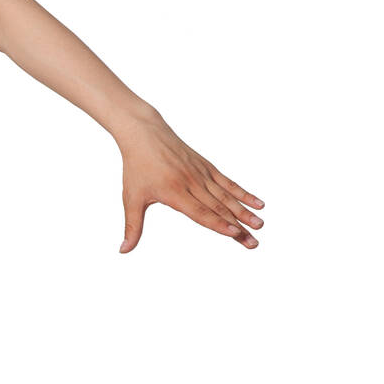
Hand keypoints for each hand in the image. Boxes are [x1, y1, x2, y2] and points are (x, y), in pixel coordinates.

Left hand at [116, 112, 264, 252]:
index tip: (234, 234)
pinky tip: (258, 203)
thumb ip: (133, 226)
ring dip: (244, 212)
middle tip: (254, 243)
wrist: (144, 133)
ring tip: (260, 225)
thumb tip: (123, 250)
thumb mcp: (131, 197)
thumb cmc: (136, 167)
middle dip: (237, 227)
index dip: (217, 223)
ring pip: (226, 196)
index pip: (199, 212)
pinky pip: (228, 182)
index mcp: (173, 192)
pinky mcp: (206, 166)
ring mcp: (201, 174)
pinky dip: (243, 193)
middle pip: (218, 208)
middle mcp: (191, 183)